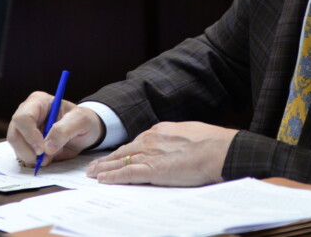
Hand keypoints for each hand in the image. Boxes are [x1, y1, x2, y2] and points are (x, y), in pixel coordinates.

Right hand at [8, 91, 104, 167]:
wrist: (85, 132)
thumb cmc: (82, 120)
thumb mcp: (80, 121)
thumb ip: (64, 130)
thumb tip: (48, 147)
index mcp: (38, 102)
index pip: (23, 118)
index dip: (30, 135)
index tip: (42, 150)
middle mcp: (27, 114)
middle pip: (14, 134)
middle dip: (27, 150)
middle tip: (44, 159)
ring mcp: (24, 130)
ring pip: (16, 147)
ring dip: (30, 158)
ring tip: (49, 159)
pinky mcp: (26, 144)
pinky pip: (22, 155)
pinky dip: (32, 162)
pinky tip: (47, 159)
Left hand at [85, 121, 237, 185]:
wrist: (218, 149)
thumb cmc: (212, 143)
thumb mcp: (190, 133)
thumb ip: (177, 139)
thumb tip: (176, 145)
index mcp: (160, 131)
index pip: (136, 143)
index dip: (124, 151)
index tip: (115, 156)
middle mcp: (151, 140)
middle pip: (123, 151)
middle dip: (107, 159)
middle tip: (93, 165)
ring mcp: (150, 154)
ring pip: (120, 161)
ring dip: (104, 167)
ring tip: (92, 173)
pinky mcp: (152, 170)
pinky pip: (127, 174)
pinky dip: (112, 177)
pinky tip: (102, 179)